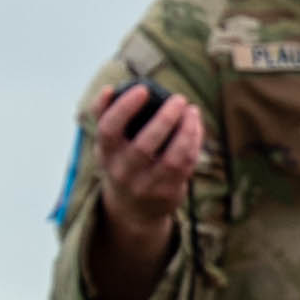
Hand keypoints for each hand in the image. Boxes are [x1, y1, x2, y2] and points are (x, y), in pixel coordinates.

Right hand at [89, 82, 207, 253]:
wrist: (132, 210)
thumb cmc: (121, 163)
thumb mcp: (107, 145)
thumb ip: (105, 116)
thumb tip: (111, 89)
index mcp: (106, 154)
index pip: (108, 130)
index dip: (123, 108)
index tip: (142, 89)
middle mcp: (123, 172)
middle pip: (143, 146)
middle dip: (165, 119)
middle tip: (179, 98)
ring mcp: (147, 185)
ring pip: (172, 158)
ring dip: (186, 130)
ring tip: (192, 111)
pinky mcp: (168, 191)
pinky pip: (186, 164)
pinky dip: (194, 142)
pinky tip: (195, 126)